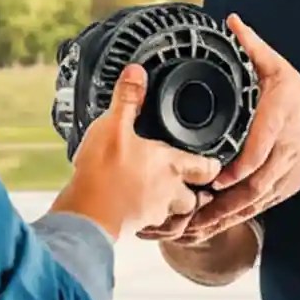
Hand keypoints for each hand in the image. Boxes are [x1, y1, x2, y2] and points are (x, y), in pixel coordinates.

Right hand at [51, 64, 222, 238]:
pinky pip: (151, 223)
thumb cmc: (104, 173)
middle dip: (197, 190)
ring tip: (162, 191)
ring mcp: (153, 212)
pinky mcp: (136, 226)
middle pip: (197, 197)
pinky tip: (135, 202)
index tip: (214, 161)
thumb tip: (136, 73)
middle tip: (191, 179)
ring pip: (175, 213)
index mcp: (171, 166)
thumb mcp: (113, 126)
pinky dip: (148, 214)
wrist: (85, 216)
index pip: (208, 168)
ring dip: (173, 204)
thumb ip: (128, 99)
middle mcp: (169, 192)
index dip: (213, 164)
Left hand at [177, 14, 299, 243]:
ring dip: (221, 219)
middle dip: (222, 204)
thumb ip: (253, 47)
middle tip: (191, 213)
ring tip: (190, 230)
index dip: (239, 168)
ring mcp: (281, 176)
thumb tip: (232, 21)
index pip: (259, 151)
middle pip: (253, 186)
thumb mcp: (279, 68)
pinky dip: (229, 221)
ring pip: (251, 204)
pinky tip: (204, 230)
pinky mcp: (279, 190)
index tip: (216, 178)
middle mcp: (281, 155)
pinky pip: (252, 209)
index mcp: (279, 123)